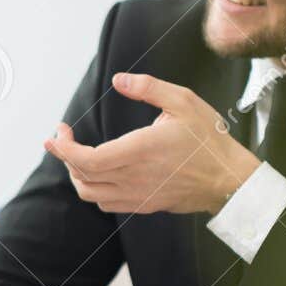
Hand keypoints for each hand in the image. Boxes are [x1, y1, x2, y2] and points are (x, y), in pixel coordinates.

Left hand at [44, 72, 259, 214]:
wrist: (228, 179)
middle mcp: (133, 177)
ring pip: (90, 193)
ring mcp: (137, 195)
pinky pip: (106, 202)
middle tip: (60, 137)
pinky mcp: (143, 204)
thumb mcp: (183, 101)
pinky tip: (97, 173)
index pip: (87, 159)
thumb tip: (118, 80)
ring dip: (76, 174)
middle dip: (64, 155)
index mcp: (139, 151)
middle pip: (82, 175)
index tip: (57, 132)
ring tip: (75, 155)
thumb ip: (148, 88)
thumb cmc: (208, 140)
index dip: (64, 148)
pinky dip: (93, 188)